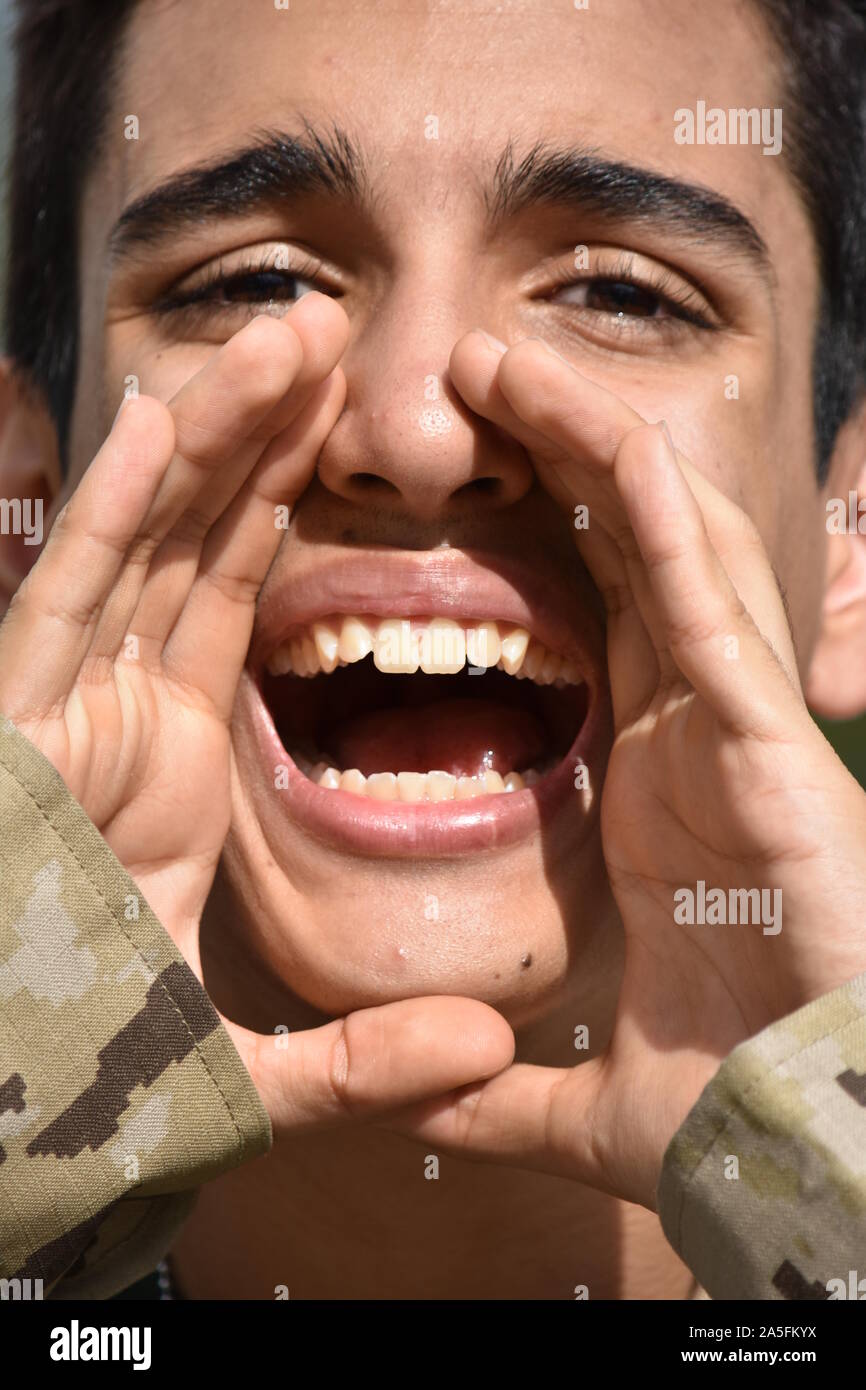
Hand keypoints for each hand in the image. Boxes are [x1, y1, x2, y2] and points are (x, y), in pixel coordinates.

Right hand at [0, 297, 514, 1141]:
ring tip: (283, 341)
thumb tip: (491, 1045)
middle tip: (327, 335)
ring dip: (204, 438)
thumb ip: (365, 1057)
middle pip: (192, 542)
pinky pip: (60, 599)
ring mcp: (62, 712)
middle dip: (256, 434)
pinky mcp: (12, 728)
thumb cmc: (82, 1088)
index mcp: (172, 761)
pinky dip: (105, 510)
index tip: (338, 422)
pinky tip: (159, 420)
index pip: (230, 594)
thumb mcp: (247, 1075)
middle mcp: (115, 714)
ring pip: (139, 547)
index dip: (280, 502)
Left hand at [383, 331, 865, 1209]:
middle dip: (556, 453)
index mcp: (658, 786)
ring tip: (504, 363)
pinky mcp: (767, 746)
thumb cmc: (734, 1113)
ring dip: (594, 447)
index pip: (599, 619)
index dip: (541, 533)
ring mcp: (736, 728)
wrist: (820, 1154)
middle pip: (626, 555)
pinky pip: (710, 608)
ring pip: (668, 548)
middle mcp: (698, 735)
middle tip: (469, 372)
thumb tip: (420, 1095)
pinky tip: (614, 443)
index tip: (459, 473)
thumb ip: (499, 1090)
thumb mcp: (590, 1095)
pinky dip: (664, 519)